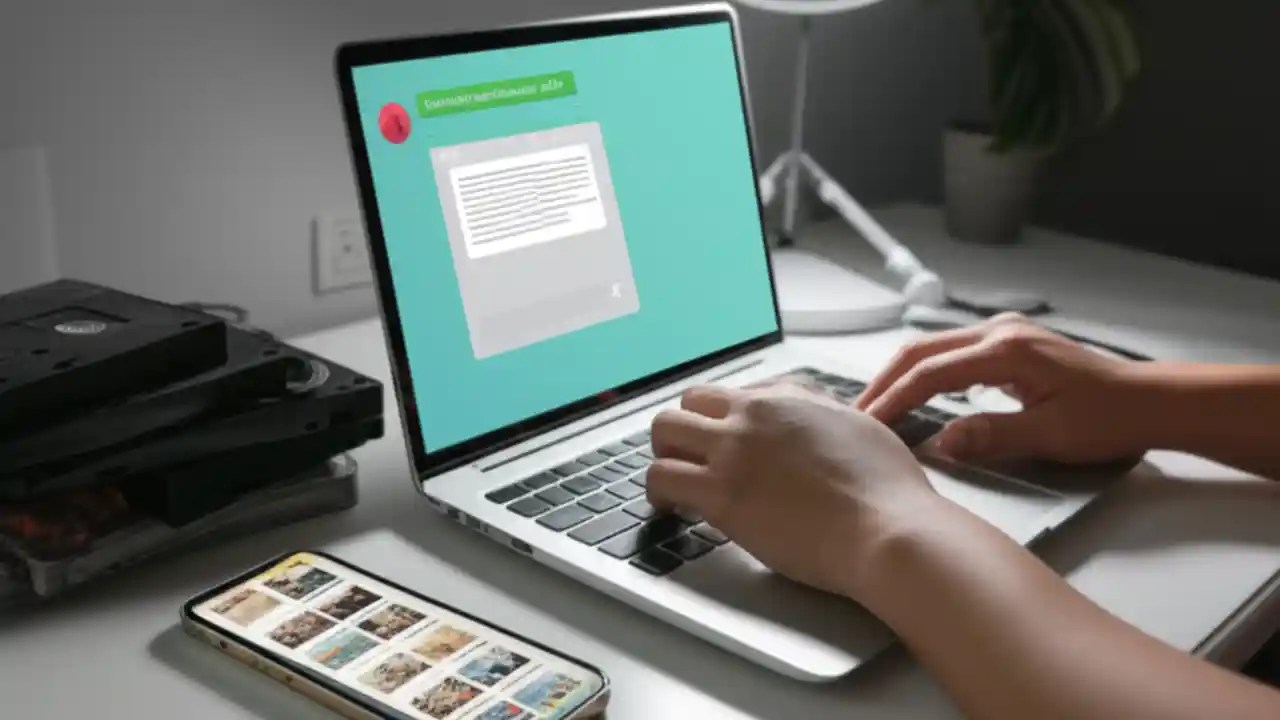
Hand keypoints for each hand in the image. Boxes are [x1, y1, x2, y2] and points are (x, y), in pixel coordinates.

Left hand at [647, 384, 937, 598]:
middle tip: (688, 458)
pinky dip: (658, 494)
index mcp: (784, 398)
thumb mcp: (857, 425)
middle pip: (687, 403)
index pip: (730, 392)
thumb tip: (806, 413)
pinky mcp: (719, 494)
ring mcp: (731, 453)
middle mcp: (751, 416)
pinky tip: (671, 510)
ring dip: (663, 456)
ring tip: (671, 484)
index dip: (720, 418)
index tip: (719, 439)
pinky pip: (662, 480)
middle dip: (684, 430)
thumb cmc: (884, 487)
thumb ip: (820, 412)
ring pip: (663, 433)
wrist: (885, 528)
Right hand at [856, 313, 1150, 463]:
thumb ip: (991, 436)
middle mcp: (998, 332)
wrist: (1149, 401)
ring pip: (933, 348)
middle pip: (921, 350)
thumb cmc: (1108, 419)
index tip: (868, 424)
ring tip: (876, 407)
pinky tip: (914, 395)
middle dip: (885, 382)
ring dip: (902, 376)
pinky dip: (925, 373)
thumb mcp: (1050, 435)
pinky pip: (952, 353)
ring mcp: (1003, 334)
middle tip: (856, 414)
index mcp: (1005, 350)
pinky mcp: (1009, 344)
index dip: (895, 399)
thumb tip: (939, 444)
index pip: (931, 373)